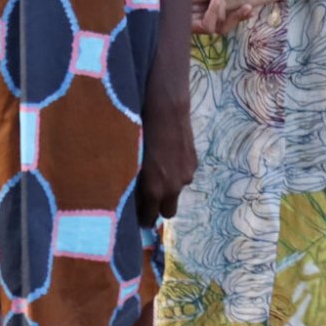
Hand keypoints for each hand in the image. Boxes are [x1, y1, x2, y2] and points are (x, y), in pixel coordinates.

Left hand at [137, 85, 196, 224]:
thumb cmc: (140, 132)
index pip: (149, 217)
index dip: (143, 218)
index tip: (137, 215)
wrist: (166, 108)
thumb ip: (134, 182)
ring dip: (168, 186)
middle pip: (168, 212)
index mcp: (155, 189)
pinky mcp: (194, 161)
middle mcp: (173, 187)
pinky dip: (176, 171)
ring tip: (157, 166)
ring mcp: (186, 174)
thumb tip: (131, 196)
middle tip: (147, 195)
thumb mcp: (132, 161)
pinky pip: (183, 174)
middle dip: (158, 207)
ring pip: (176, 190)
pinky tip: (168, 154)